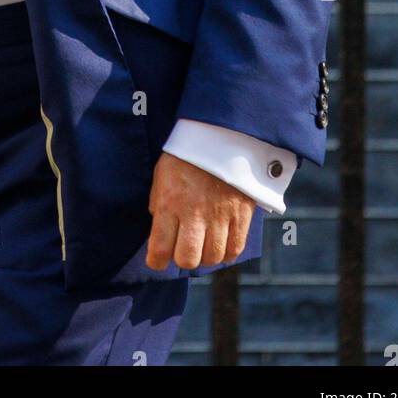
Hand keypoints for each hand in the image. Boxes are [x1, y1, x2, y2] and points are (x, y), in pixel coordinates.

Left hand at [146, 151, 255, 271]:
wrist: (221, 136)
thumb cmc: (186, 157)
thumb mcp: (162, 176)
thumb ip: (159, 205)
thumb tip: (160, 232)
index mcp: (170, 203)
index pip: (159, 249)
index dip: (155, 261)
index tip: (156, 259)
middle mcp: (195, 214)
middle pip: (188, 259)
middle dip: (182, 259)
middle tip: (182, 249)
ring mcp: (220, 216)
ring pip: (212, 258)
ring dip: (205, 256)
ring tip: (202, 245)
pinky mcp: (241, 215)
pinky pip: (234, 249)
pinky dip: (226, 253)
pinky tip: (220, 243)